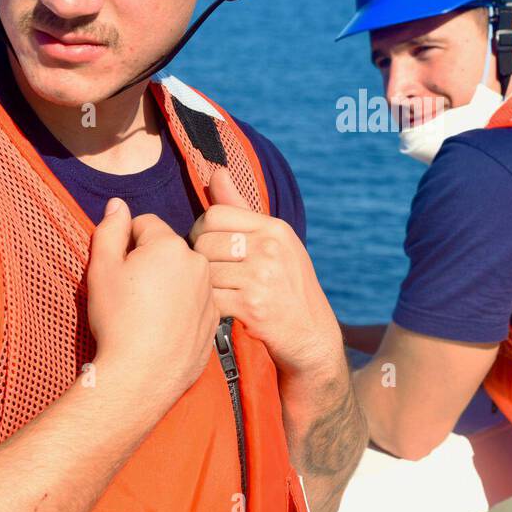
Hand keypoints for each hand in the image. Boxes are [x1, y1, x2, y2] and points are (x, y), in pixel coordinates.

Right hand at [86, 197, 217, 405]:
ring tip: (147, 312)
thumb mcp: (102, 270)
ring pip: (184, 275)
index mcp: (170, 245)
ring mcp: (210, 292)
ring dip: (168, 283)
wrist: (141, 375)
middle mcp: (198, 263)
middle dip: (150, 262)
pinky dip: (182, 307)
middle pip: (168, 249)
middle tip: (131, 292)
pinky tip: (163, 326)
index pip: (146, 224)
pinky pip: (195, 301)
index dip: (126, 243)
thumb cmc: (118, 321)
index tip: (119, 268)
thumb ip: (110, 230)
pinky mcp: (215, 318)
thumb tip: (118, 204)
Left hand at [189, 170, 342, 377]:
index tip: (207, 248)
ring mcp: (263, 277)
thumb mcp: (274, 244)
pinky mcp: (253, 307)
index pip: (215, 214)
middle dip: (199, 261)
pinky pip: (210, 299)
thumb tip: (216, 173)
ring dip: (203, 287)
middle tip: (208, 276)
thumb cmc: (288, 288)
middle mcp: (270, 248)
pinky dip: (210, 308)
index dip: (201, 231)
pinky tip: (221, 311)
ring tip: (217, 294)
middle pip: (204, 242)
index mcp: (274, 228)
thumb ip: (241, 209)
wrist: (312, 338)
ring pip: (204, 272)